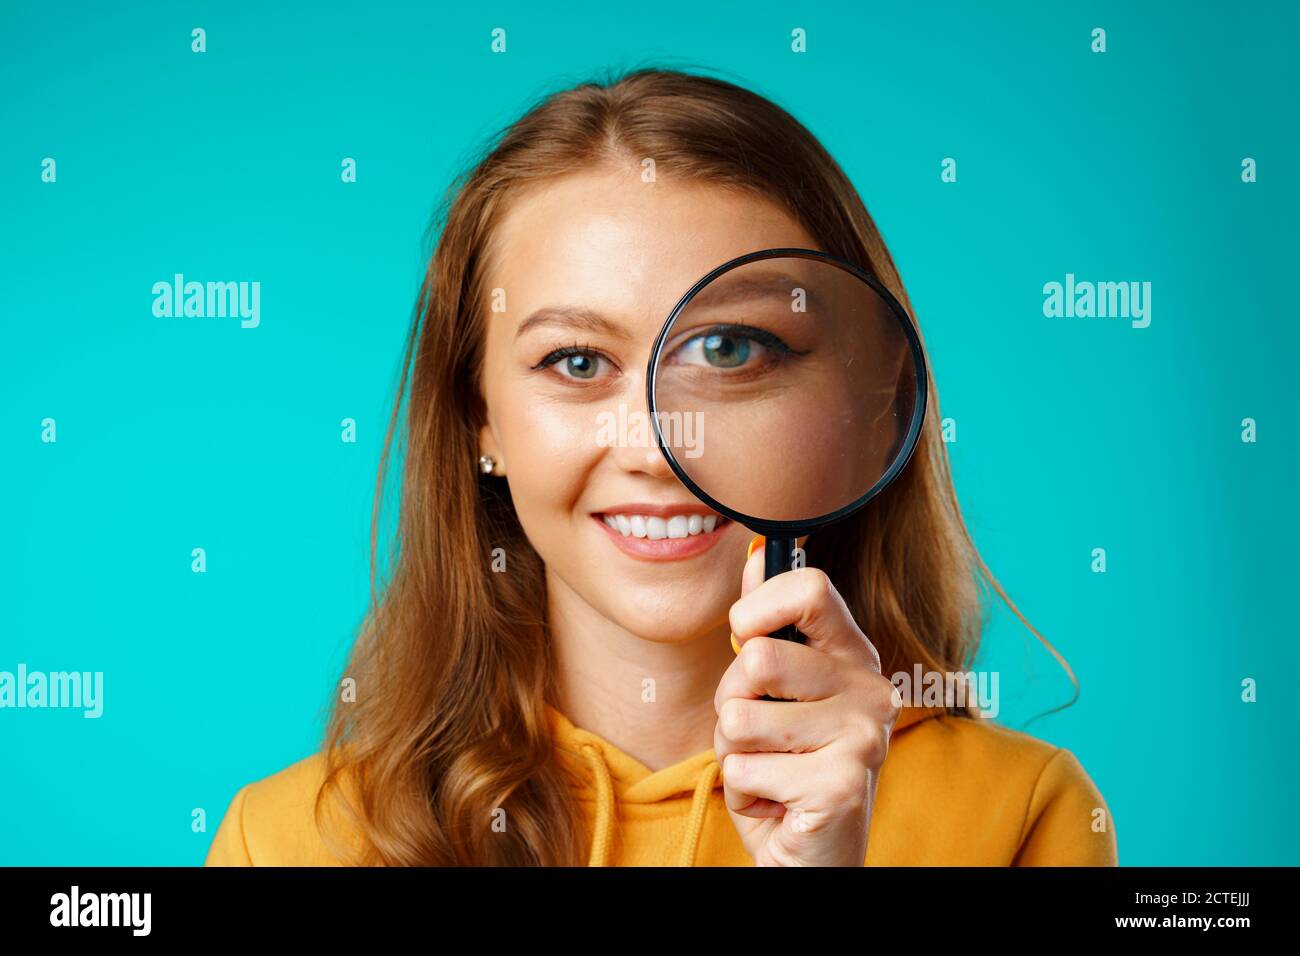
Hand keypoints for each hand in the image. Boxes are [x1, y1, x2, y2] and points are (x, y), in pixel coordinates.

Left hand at [713, 540, 901, 865]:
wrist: (810, 856)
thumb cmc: (785, 768)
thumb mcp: (771, 692)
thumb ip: (767, 627)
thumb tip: (754, 556)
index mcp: (853, 657)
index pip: (810, 589)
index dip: (757, 607)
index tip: (746, 637)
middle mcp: (871, 690)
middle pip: (756, 659)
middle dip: (731, 704)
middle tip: (759, 736)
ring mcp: (863, 737)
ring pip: (739, 717)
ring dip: (734, 753)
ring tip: (768, 770)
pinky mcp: (842, 784)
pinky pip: (743, 769)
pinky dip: (743, 793)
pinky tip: (777, 803)